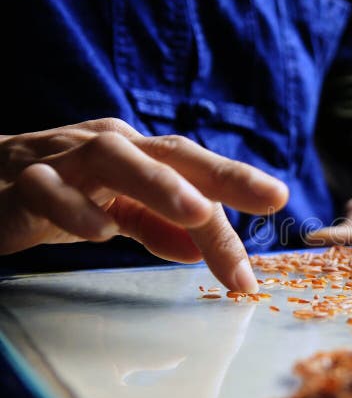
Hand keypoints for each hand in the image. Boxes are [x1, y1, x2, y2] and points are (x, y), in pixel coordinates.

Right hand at [0, 118, 287, 291]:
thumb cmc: (62, 194)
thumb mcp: (119, 212)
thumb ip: (158, 227)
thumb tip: (201, 250)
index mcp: (139, 155)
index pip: (196, 169)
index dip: (238, 183)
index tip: (279, 203)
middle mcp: (109, 147)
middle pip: (170, 153)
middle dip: (222, 174)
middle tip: (269, 196)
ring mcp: (64, 161)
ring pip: (113, 159)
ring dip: (158, 184)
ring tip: (198, 212)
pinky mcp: (20, 185)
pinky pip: (47, 191)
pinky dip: (75, 209)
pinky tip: (100, 231)